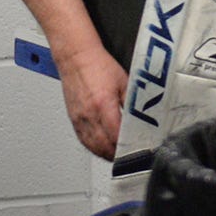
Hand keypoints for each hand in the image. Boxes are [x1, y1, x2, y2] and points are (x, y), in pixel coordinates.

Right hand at [57, 42, 128, 160]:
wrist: (76, 58)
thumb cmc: (98, 66)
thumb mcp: (125, 82)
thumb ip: (132, 102)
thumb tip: (142, 116)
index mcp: (103, 106)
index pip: (117, 136)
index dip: (127, 147)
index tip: (137, 150)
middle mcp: (89, 115)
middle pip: (103, 146)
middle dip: (117, 155)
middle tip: (129, 157)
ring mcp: (79, 118)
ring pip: (92, 146)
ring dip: (105, 154)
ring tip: (116, 156)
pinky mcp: (74, 118)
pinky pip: (83, 140)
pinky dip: (93, 147)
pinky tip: (100, 148)